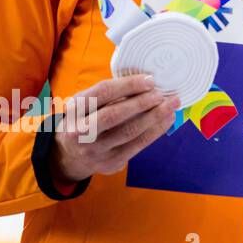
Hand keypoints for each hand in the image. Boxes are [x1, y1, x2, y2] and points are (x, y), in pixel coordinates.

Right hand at [52, 74, 179, 185]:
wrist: (71, 155)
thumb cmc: (86, 120)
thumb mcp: (87, 103)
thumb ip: (111, 94)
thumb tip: (149, 83)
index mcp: (75, 109)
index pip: (102, 93)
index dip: (128, 85)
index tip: (150, 80)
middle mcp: (80, 131)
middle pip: (114, 114)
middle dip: (142, 102)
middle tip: (162, 94)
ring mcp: (95, 150)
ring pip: (129, 131)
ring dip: (155, 116)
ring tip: (172, 104)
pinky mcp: (110, 162)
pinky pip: (138, 145)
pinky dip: (156, 130)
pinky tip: (167, 119)